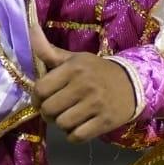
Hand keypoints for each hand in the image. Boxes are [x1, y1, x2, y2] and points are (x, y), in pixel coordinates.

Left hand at [29, 22, 137, 142]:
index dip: (37, 97)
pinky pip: (77, 136)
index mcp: (74, 68)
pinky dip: (74, 135)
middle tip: (55, 110)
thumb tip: (30, 28)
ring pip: (62, 124)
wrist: (133, 83)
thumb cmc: (97, 71)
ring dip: (61, 124)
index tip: (42, 98)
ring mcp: (96, 105)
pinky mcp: (105, 122)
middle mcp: (84, 85)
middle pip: (49, 109)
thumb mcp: (75, 59)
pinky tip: (78, 126)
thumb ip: (49, 51)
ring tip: (67, 117)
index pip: (41, 89)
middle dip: (47, 113)